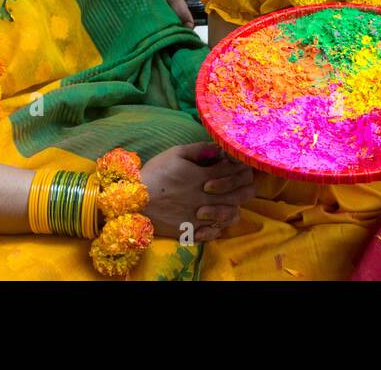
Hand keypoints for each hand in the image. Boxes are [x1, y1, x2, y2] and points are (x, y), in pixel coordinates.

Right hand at [140, 143, 255, 241]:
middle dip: (246, 188)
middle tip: (247, 184)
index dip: (242, 169)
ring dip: (236, 207)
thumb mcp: (175, 153)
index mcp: (203, 177)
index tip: (243, 167)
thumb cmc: (155, 174)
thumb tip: (219, 148)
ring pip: (230, 216)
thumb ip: (199, 149)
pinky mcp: (191, 231)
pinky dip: (220, 227)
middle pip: (238, 195)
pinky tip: (219, 221)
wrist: (134, 202)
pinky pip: (214, 233)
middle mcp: (205, 198)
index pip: (234, 173)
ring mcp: (200, 217)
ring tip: (234, 202)